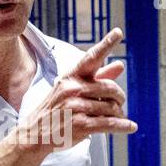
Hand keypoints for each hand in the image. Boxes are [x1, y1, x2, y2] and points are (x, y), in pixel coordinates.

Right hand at [14, 27, 136, 153]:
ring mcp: (76, 107)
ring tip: (116, 117)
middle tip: (118, 104)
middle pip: (111, 88)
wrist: (35, 133)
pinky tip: (130, 127)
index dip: (106, 44)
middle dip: (119, 97)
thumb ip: (98, 77)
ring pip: (112, 108)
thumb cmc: (55, 109)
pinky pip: (111, 124)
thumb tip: (120, 64)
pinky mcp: (81, 125)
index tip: (119, 32)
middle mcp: (73, 89)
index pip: (91, 58)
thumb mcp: (71, 89)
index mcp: (71, 77)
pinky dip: (124, 126)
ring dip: (119, 114)